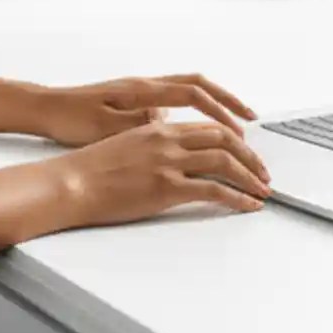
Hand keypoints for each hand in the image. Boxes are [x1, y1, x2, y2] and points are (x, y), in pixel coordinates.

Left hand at [35, 74, 258, 146]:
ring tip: (234, 128)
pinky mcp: (136, 103)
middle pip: (200, 86)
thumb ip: (139, 123)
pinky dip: (194, 113)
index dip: (222, 110)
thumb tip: (168, 121)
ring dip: (215, 107)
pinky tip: (198, 136)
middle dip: (229, 102)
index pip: (195, 93)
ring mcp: (142, 93)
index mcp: (143, 90)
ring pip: (189, 93)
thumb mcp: (104, 125)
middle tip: (252, 122)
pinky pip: (176, 102)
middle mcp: (147, 86)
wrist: (45, 108)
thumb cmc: (70, 117)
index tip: (242, 130)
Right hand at [54, 121, 271, 226]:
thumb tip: (169, 152)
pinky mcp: (167, 187)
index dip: (232, 139)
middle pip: (224, 139)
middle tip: (263, 172)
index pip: (207, 128)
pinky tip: (248, 205)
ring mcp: (168, 162)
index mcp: (158, 128)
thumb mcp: (124, 144)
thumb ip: (151, 143)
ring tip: (262, 190)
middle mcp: (168, 140)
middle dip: (250, 156)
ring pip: (225, 161)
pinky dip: (238, 198)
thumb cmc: (89, 170)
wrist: (69, 183)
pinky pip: (214, 190)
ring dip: (250, 176)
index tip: (246, 151)